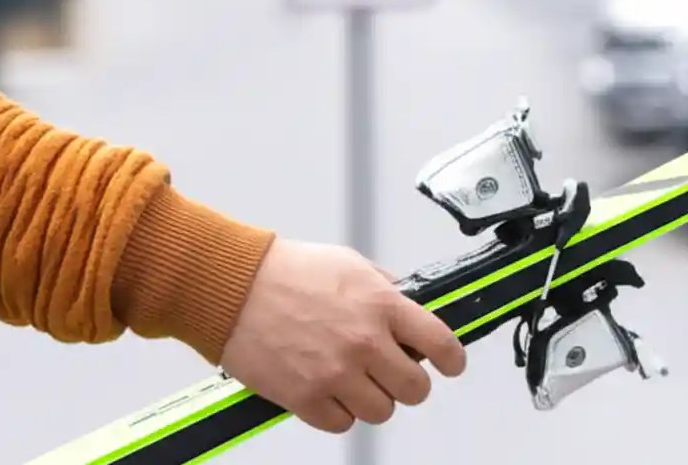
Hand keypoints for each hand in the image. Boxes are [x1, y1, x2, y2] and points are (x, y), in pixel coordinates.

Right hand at [220, 239, 465, 432]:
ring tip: (355, 381)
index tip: (451, 365)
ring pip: (383, 411)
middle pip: (416, 389)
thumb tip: (408, 306)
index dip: (452, 360)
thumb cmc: (288, 271)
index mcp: (382, 306)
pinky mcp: (305, 397)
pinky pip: (342, 424)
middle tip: (394, 373)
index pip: (440, 343)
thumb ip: (385, 289)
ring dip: (374, 399)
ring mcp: (336, 373)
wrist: (234, 287)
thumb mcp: (350, 264)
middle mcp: (365, 343)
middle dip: (410, 383)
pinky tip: (329, 391)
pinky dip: (339, 412)